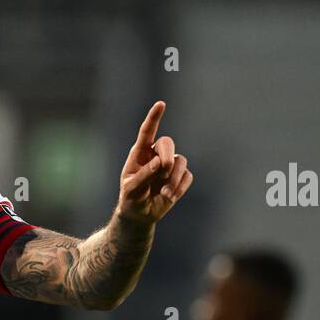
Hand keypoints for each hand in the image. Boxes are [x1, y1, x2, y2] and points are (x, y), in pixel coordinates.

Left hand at [116, 100, 192, 224]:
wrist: (140, 215)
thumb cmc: (131, 199)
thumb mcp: (132, 190)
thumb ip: (144, 175)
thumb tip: (160, 163)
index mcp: (140, 153)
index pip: (147, 132)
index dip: (154, 118)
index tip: (161, 104)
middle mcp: (155, 155)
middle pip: (168, 143)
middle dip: (167, 157)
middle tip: (163, 170)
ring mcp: (169, 165)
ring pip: (181, 161)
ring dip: (173, 179)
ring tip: (164, 194)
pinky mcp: (180, 177)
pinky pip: (187, 176)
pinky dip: (179, 188)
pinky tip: (169, 197)